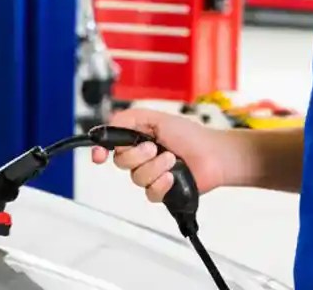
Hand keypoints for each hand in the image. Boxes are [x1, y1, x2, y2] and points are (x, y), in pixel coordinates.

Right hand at [91, 107, 229, 202]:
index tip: (99, 155)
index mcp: (137, 138)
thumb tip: (108, 125)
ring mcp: (151, 176)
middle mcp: (141, 157)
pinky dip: (161, 184)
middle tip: (155, 147)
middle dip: (137, 154)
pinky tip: (172, 177)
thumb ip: (129, 118)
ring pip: (136, 178)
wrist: (214, 155)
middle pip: (120, 162)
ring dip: (154, 167)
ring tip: (172, 159)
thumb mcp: (156, 118)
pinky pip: (150, 193)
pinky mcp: (162, 192)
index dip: (100, 150)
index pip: (110, 144)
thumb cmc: (190, 135)